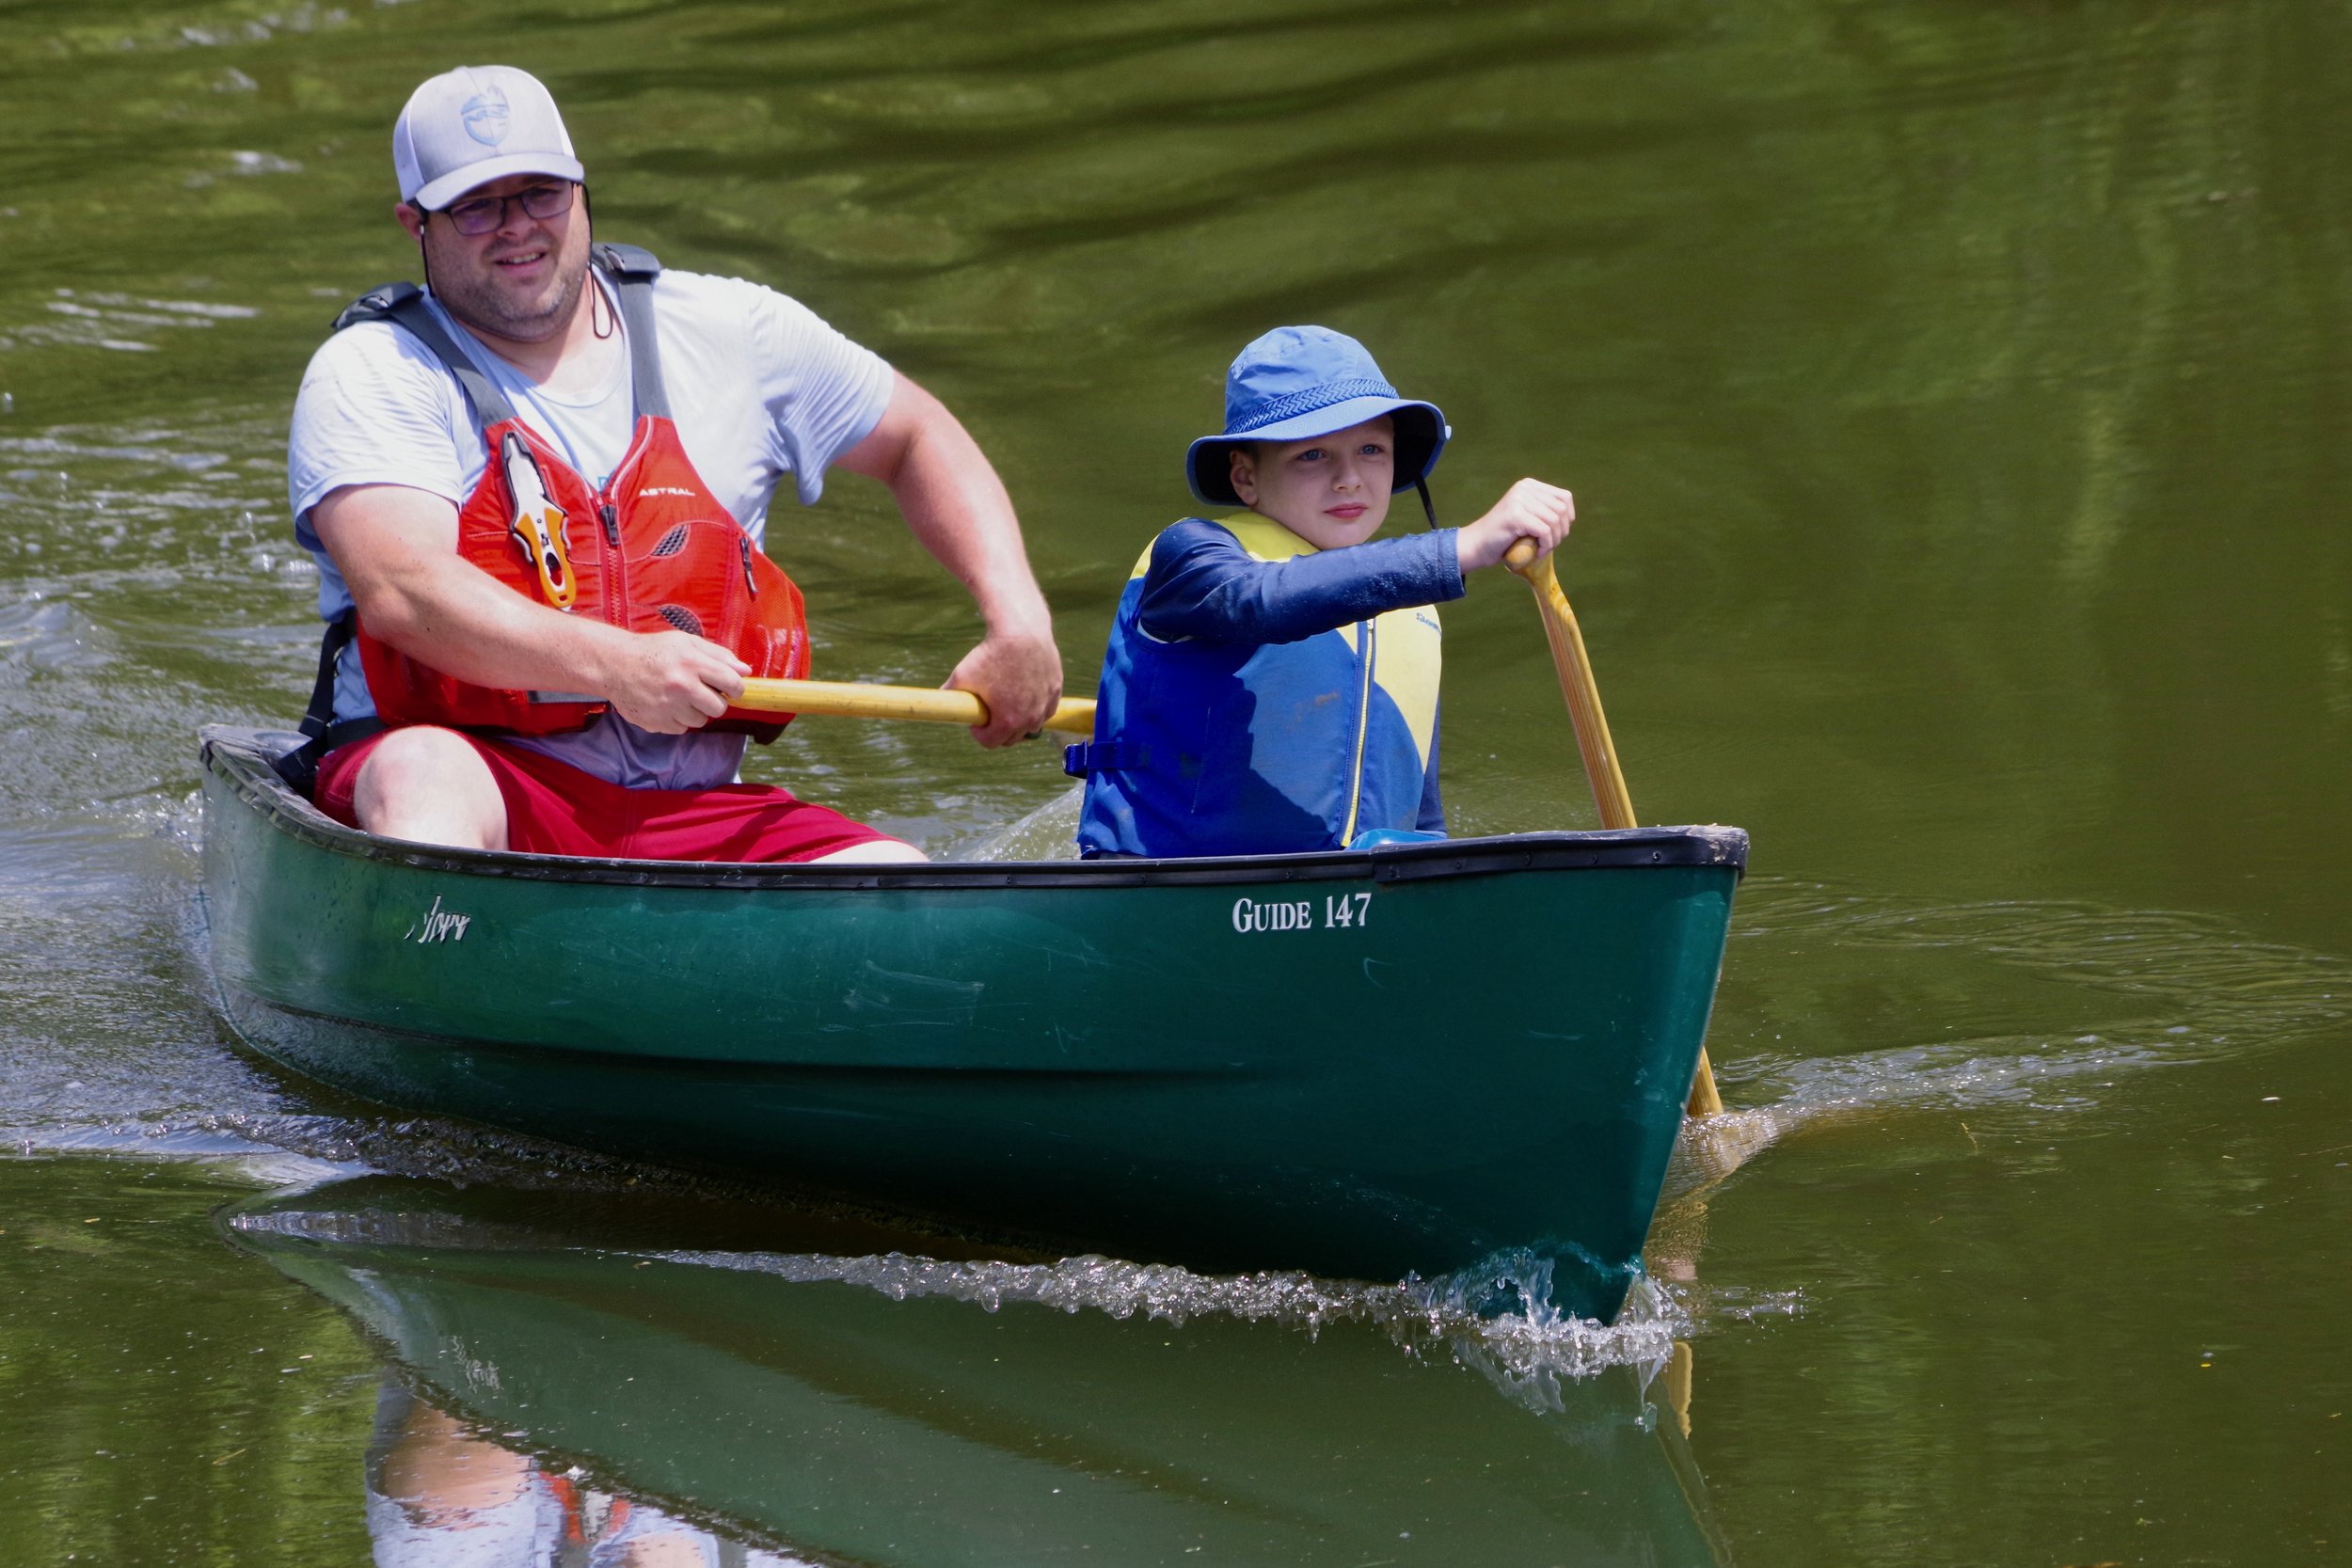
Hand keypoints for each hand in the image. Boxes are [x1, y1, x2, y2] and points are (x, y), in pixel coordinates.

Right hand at [601, 630, 747, 733]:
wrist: (614, 665)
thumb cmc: (654, 651)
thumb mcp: (686, 642)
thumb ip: (718, 655)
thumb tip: (745, 671)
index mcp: (692, 663)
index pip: (732, 683)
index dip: (736, 688)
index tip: (731, 688)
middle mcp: (681, 686)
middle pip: (719, 708)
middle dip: (715, 701)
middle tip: (702, 692)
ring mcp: (667, 707)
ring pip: (700, 721)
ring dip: (695, 711)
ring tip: (680, 696)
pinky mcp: (656, 722)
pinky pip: (681, 728)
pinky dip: (677, 719)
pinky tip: (666, 704)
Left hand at [944, 626, 1062, 747]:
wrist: (1022, 631)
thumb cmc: (991, 654)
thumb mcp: (961, 676)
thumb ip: (948, 695)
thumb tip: (940, 702)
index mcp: (1007, 722)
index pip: (990, 742)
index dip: (978, 732)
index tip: (975, 718)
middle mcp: (1030, 720)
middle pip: (1011, 738)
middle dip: (998, 728)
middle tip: (989, 710)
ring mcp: (1045, 706)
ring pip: (1030, 726)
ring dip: (1018, 720)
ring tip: (1006, 700)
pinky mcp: (1055, 692)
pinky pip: (1044, 710)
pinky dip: (1034, 707)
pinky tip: (1023, 692)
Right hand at [1455, 478, 1574, 572]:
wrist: (1476, 546)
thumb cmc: (1503, 536)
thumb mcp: (1526, 516)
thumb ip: (1543, 510)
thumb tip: (1569, 516)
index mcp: (1528, 485)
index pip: (1565, 497)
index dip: (1568, 517)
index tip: (1559, 533)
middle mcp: (1524, 488)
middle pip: (1561, 509)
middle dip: (1561, 532)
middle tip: (1549, 545)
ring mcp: (1519, 501)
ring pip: (1554, 521)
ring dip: (1554, 541)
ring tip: (1543, 549)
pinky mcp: (1516, 516)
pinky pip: (1545, 531)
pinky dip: (1546, 546)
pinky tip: (1538, 553)